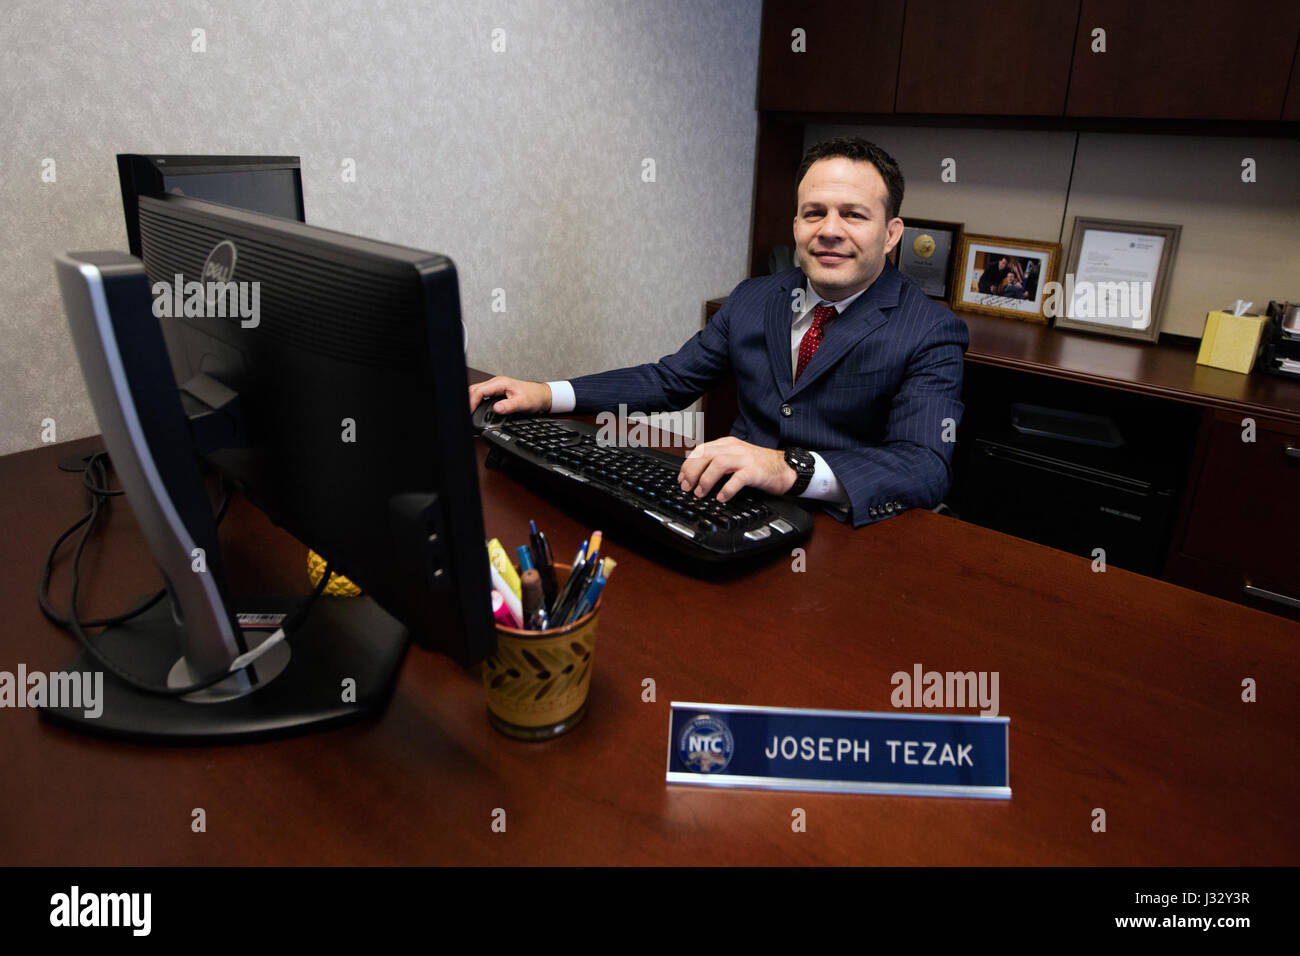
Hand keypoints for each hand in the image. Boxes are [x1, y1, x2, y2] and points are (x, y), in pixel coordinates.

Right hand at [468, 376, 552, 414]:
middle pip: (474, 389)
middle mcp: (496, 383)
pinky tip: (476, 408)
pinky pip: (482, 394)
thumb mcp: (522, 403)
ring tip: (469, 412)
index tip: (469, 412)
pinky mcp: (496, 391)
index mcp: (500, 383)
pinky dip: (477, 401)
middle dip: (468, 401)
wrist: (541, 395)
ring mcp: (496, 386)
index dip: (471, 402)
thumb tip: (496, 409)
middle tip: (466, 414)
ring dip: (472, 400)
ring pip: (477, 391)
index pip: (479, 391)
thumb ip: (509, 406)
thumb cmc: (534, 396)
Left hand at [676, 437, 795, 503]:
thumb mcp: (736, 459)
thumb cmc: (760, 466)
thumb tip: (696, 477)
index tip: (681, 478)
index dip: (688, 464)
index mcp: (728, 444)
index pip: (701, 450)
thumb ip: (718, 463)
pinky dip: (726, 489)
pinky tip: (721, 498)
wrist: (785, 468)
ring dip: (706, 479)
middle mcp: (735, 449)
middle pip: (706, 455)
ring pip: (718, 463)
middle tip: (687, 487)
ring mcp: (745, 459)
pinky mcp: (755, 471)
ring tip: (701, 493)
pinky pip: (738, 478)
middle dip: (692, 471)